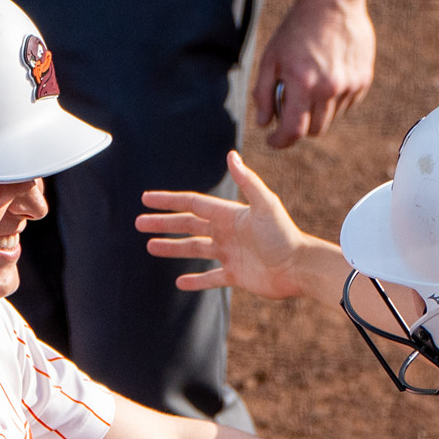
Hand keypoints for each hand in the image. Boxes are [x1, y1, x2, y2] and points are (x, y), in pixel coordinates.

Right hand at [137, 151, 334, 299]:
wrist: (300, 267)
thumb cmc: (284, 235)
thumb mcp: (265, 205)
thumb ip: (248, 181)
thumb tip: (231, 155)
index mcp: (230, 214)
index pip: (192, 204)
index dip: (169, 201)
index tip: (146, 199)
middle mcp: (227, 232)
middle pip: (188, 226)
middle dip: (164, 223)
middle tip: (139, 223)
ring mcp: (230, 254)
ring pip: (194, 249)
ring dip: (172, 248)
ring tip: (150, 246)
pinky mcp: (236, 275)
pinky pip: (211, 278)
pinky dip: (196, 280)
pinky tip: (180, 282)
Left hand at [250, 0, 374, 148]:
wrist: (332, 2)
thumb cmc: (296, 29)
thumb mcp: (271, 58)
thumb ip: (263, 93)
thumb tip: (263, 123)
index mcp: (303, 84)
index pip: (293, 131)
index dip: (280, 141)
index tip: (272, 141)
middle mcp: (329, 89)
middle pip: (314, 131)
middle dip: (299, 128)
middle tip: (289, 114)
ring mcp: (349, 86)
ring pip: (331, 118)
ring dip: (317, 112)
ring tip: (309, 87)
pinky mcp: (363, 80)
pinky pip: (346, 105)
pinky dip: (334, 101)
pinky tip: (327, 77)